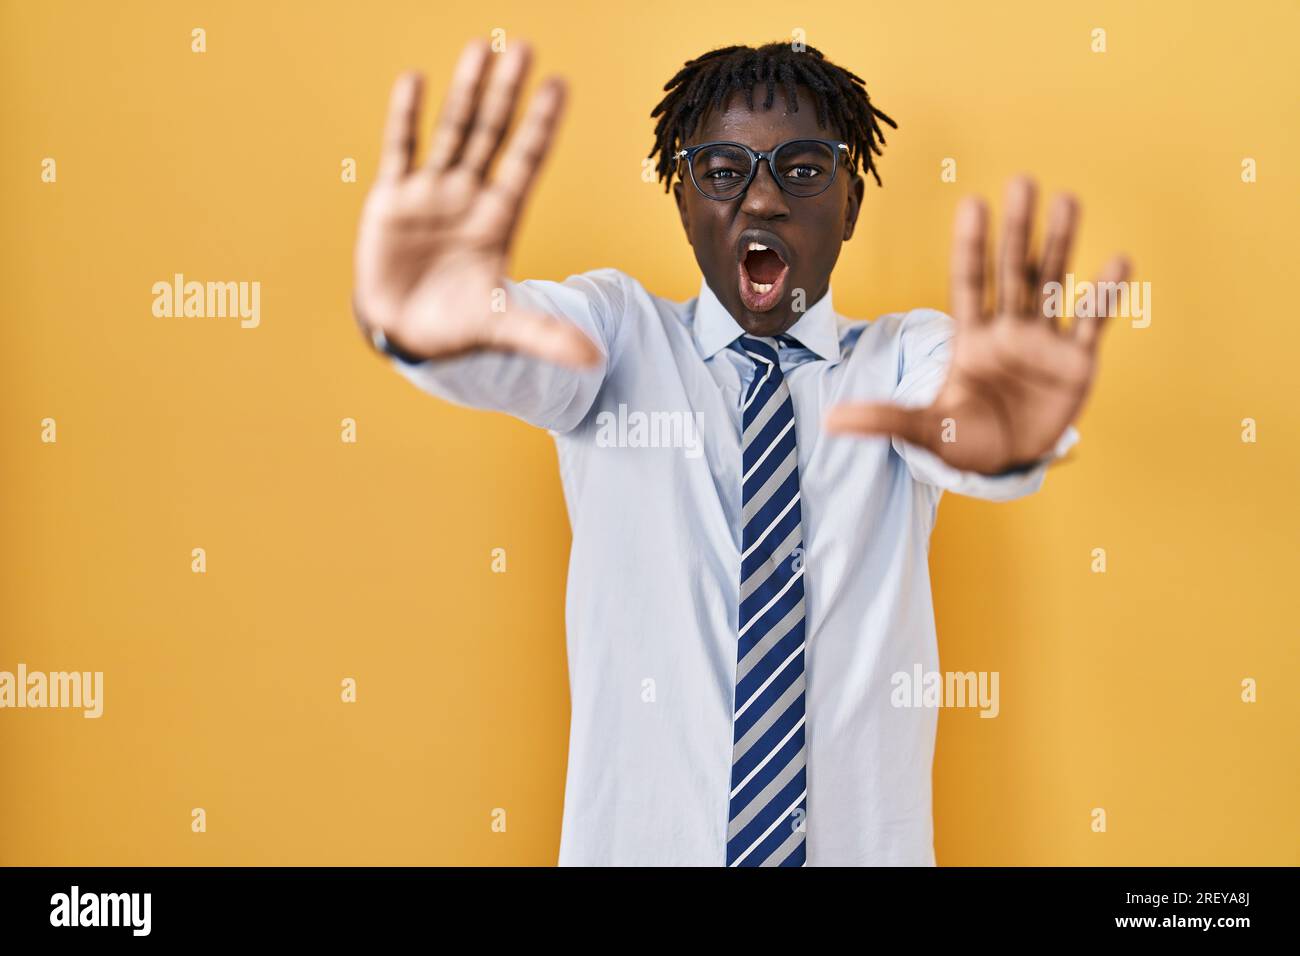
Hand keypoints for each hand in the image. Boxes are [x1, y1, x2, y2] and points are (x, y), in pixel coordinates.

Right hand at [352, 39, 598, 366]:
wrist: (405, 332)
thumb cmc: (458, 326)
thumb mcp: (504, 328)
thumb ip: (545, 336)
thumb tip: (593, 359)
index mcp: (499, 220)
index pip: (525, 163)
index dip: (541, 126)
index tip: (560, 85)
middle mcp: (469, 197)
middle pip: (492, 135)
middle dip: (507, 95)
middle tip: (524, 48)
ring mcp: (431, 193)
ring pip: (450, 133)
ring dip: (464, 93)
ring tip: (479, 48)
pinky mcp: (391, 199)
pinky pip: (400, 151)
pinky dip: (405, 118)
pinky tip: (414, 80)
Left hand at [824, 176, 1129, 473]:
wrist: (1006, 463)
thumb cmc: (964, 440)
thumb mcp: (924, 430)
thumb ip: (884, 419)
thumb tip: (830, 420)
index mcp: (970, 338)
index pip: (968, 282)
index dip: (970, 246)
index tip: (971, 203)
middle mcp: (1008, 329)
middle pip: (1013, 271)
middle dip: (1017, 229)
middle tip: (1022, 180)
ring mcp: (1043, 342)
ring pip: (1052, 284)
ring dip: (1060, 244)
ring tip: (1067, 200)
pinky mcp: (1076, 363)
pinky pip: (1092, 323)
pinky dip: (1105, 296)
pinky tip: (1118, 260)